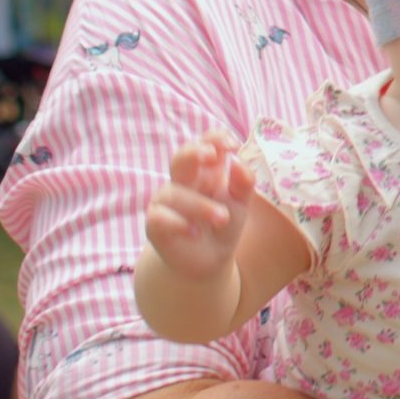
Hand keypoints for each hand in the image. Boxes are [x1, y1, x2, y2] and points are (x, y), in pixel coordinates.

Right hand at [144, 131, 253, 279]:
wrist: (210, 259)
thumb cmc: (224, 223)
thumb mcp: (241, 203)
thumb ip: (244, 182)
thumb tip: (238, 161)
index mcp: (206, 171)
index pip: (205, 145)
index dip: (214, 139)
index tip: (232, 144)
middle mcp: (183, 181)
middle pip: (180, 158)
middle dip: (193, 152)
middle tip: (211, 155)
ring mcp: (166, 201)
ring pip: (174, 192)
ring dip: (200, 205)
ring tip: (222, 218)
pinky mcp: (155, 224)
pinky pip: (159, 217)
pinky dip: (178, 223)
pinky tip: (194, 231)